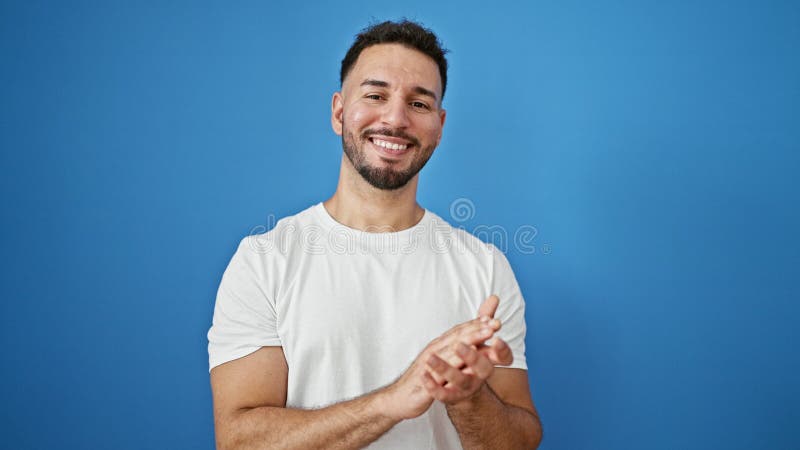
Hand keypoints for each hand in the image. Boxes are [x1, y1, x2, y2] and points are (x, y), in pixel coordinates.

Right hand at [381, 313, 501, 419]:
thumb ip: (461, 345)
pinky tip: (456, 369)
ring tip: (478, 344)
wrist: (400, 396)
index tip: (495, 319)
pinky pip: (435, 378)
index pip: (461, 331)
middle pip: (457, 339)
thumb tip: (478, 336)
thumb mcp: (444, 358)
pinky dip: (443, 371)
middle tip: (493, 325)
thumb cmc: (424, 375)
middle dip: (476, 332)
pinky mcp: (425, 385)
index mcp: (441, 345)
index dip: (478, 325)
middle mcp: (435, 351)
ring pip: (447, 355)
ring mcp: (429, 367)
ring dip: (462, 348)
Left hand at [422, 295, 513, 404]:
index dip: (502, 348)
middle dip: (471, 356)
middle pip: (482, 367)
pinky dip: (432, 385)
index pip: (503, 355)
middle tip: (460, 346)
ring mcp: (465, 387)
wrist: (460, 391)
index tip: (496, 336)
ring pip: (458, 379)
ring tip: (430, 359)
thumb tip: (494, 297)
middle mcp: (480, 375)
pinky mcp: (449, 396)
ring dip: (445, 368)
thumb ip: (485, 319)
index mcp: (489, 361)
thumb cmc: (470, 361)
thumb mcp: (477, 339)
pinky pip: (442, 394)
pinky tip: (423, 376)